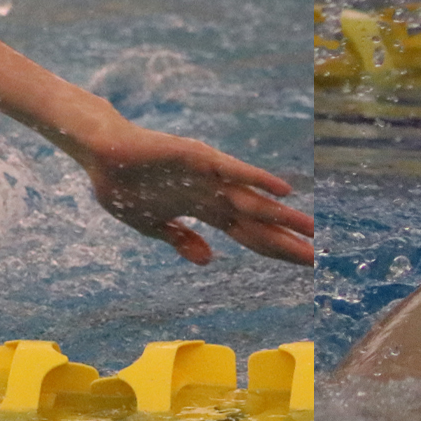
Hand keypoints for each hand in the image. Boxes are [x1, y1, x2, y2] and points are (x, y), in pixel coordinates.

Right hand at [84, 126, 313, 265]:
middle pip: (259, 224)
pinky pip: (233, 171)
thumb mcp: (153, 226)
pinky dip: (258, 180)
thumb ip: (181, 240)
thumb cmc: (123, 187)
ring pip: (253, 200)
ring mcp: (209, 176)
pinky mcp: (198, 158)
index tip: (304, 265)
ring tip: (313, 230)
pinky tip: (283, 190)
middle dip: (289, 241)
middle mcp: (215, 194)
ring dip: (283, 216)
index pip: (250, 236)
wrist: (99, 155)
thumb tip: (209, 260)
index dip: (277, 251)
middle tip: (321, 258)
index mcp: (206, 211)